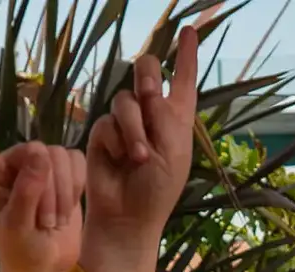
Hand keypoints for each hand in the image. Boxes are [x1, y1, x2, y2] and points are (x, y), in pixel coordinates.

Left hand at [0, 67, 84, 271]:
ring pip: (60, 157)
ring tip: (51, 222)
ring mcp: (41, 167)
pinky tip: (67, 210)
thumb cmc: (22, 252)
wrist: (46, 268)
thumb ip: (27, 192)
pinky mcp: (65, 173)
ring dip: (61, 195)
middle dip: (47, 190)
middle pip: (38, 150)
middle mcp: (14, 163)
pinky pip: (77, 163)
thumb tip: (41, 154)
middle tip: (42, 223)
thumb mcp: (18, 227)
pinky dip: (76, 189)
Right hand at [81, 27, 197, 271]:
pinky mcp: (104, 134)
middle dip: (148, 78)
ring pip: (126, 100)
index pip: (183, 79)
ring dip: (134, 128)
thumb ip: (164, 114)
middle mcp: (151, 115)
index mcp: (177, 119)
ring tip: (139, 158)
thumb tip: (146, 85)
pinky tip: (121, 160)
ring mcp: (126, 123)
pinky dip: (117, 140)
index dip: (186, 54)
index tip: (190, 30)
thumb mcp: (172, 151)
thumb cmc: (157, 191)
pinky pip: (108, 122)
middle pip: (147, 71)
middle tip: (150, 94)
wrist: (129, 217)